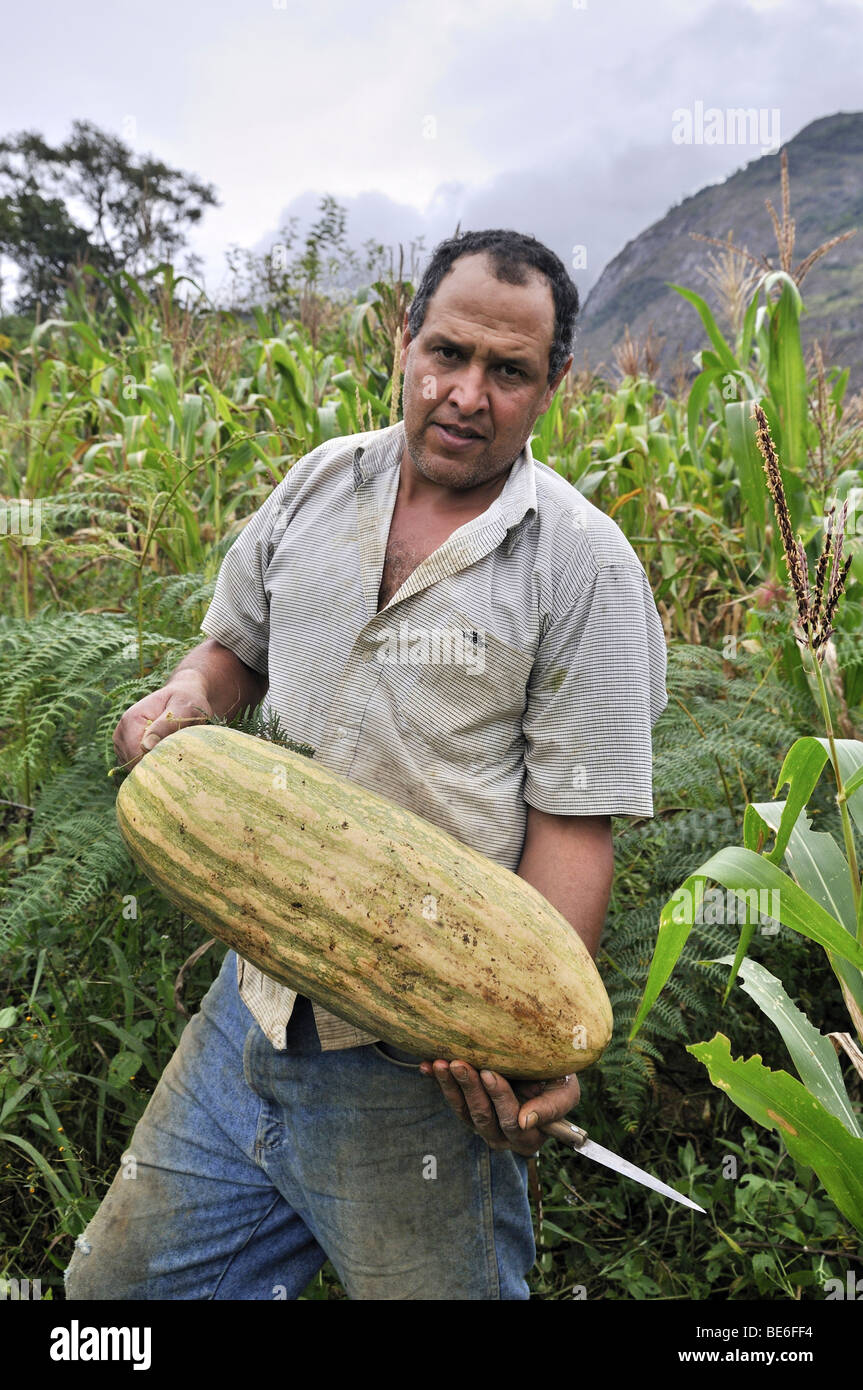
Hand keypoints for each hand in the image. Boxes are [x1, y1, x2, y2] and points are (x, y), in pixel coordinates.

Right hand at [112, 675, 212, 771]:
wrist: (183, 696)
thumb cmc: (186, 700)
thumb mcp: (183, 708)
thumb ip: (166, 725)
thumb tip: (146, 747)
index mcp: (131, 720)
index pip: (135, 754)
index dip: (156, 762)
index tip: (176, 758)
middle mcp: (122, 733)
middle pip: (133, 764)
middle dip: (155, 765)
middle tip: (178, 756)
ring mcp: (122, 744)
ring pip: (134, 769)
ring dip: (154, 766)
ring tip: (172, 753)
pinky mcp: (128, 752)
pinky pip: (136, 769)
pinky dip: (151, 767)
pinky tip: (165, 757)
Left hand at [419, 1058, 580, 1155]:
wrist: (541, 1063)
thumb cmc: (558, 1078)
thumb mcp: (565, 1090)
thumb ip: (552, 1108)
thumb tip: (526, 1122)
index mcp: (528, 1136)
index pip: (511, 1121)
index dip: (499, 1097)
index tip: (489, 1072)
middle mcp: (501, 1134)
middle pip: (482, 1116)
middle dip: (470, 1088)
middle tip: (460, 1063)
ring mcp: (481, 1122)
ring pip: (462, 1109)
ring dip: (450, 1085)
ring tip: (442, 1063)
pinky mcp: (465, 1107)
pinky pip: (449, 1097)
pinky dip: (437, 1081)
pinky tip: (426, 1066)